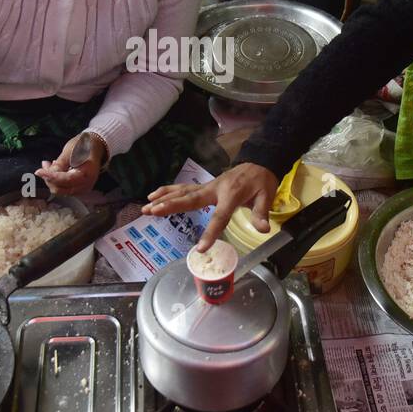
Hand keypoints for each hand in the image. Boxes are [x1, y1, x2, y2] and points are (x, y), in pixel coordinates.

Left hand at [34, 133, 103, 196]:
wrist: (95, 147)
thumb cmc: (84, 145)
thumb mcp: (71, 150)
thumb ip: (60, 164)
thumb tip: (48, 174)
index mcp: (87, 174)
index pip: (66, 180)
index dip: (51, 177)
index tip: (39, 172)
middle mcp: (86, 185)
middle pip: (61, 189)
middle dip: (49, 178)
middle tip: (45, 165)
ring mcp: (83, 189)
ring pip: (60, 190)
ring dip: (52, 179)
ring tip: (50, 165)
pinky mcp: (78, 189)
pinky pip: (63, 189)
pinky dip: (56, 181)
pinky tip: (56, 170)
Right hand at [142, 162, 278, 250]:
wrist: (259, 163)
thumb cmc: (261, 181)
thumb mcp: (266, 196)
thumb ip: (261, 213)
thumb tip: (264, 229)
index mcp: (230, 195)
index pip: (219, 217)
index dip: (210, 233)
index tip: (200, 248)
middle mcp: (214, 189)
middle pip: (190, 199)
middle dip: (170, 205)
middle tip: (152, 211)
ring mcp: (207, 186)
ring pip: (182, 192)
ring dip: (163, 199)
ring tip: (146, 207)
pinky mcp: (204, 186)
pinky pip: (183, 189)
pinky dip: (168, 191)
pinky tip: (153, 196)